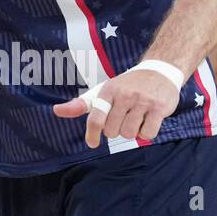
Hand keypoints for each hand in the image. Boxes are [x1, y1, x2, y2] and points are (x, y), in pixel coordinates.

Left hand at [52, 68, 180, 147]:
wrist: (159, 72)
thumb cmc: (126, 86)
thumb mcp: (102, 91)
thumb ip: (81, 104)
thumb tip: (57, 110)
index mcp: (107, 90)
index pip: (95, 118)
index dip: (92, 134)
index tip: (92, 143)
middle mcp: (124, 95)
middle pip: (112, 131)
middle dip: (116, 130)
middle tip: (122, 120)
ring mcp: (142, 101)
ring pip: (130, 134)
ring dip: (132, 132)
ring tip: (135, 119)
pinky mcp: (159, 108)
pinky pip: (147, 134)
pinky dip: (146, 134)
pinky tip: (147, 121)